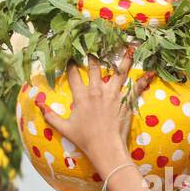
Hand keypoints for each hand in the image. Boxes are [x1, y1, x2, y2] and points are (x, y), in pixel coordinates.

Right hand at [42, 49, 153, 170]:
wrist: (106, 148)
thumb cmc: (85, 139)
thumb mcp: (63, 127)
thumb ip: (50, 115)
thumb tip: (38, 103)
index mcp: (81, 96)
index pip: (73, 74)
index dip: (70, 62)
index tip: (69, 52)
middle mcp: (97, 92)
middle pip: (94, 68)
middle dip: (94, 54)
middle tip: (96, 42)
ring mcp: (114, 96)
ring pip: (118, 73)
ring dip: (123, 60)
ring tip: (129, 47)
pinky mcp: (126, 103)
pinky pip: (136, 89)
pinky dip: (143, 80)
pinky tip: (151, 72)